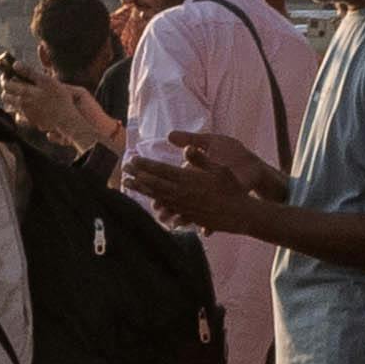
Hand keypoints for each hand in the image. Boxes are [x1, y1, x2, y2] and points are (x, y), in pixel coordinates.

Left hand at [125, 141, 246, 232]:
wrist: (240, 214)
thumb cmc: (233, 189)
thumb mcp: (220, 169)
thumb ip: (202, 159)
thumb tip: (187, 148)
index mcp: (189, 180)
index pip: (162, 171)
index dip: (146, 165)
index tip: (133, 159)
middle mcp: (183, 194)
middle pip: (155, 183)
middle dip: (138, 175)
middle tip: (124, 168)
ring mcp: (183, 206)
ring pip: (157, 196)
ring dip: (141, 189)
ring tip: (127, 182)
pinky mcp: (186, 214)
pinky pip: (166, 207)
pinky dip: (154, 201)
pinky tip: (146, 198)